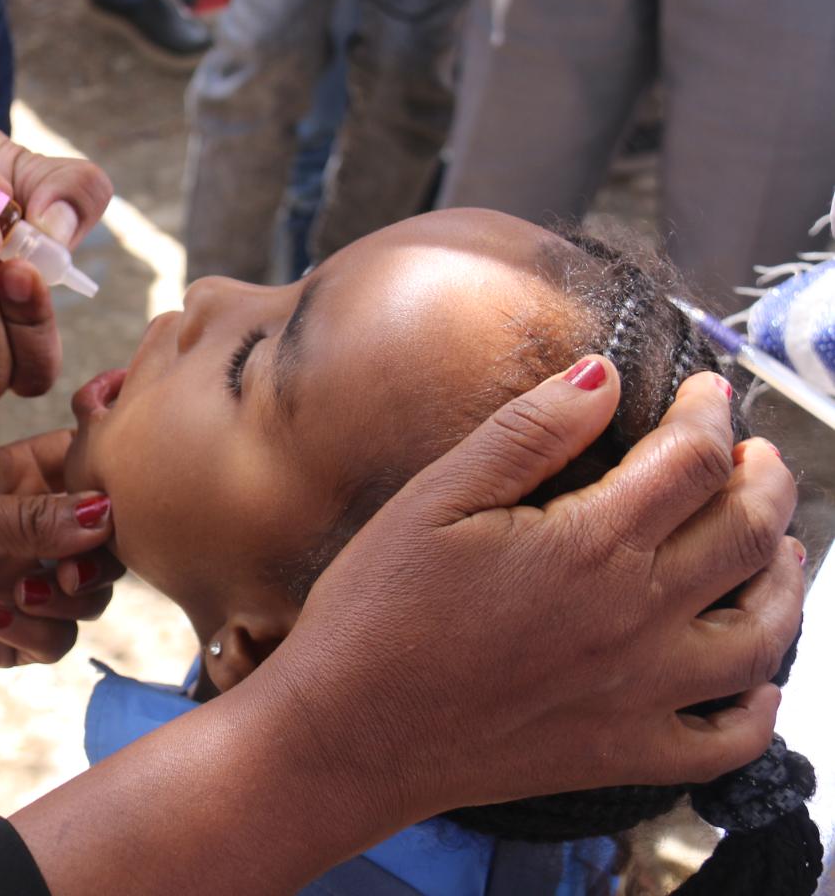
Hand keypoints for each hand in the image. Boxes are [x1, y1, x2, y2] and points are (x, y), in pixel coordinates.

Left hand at [0, 431, 118, 691]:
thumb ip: (30, 519)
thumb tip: (107, 515)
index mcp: (8, 481)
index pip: (83, 466)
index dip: (112, 475)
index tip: (126, 489)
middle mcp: (18, 533)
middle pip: (101, 539)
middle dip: (101, 552)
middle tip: (70, 563)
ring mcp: (11, 587)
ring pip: (87, 594)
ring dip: (72, 596)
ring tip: (25, 591)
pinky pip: (54, 641)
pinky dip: (40, 634)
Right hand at [260, 358, 802, 821]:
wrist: (346, 735)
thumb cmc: (374, 612)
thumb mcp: (433, 499)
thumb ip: (526, 433)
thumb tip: (603, 378)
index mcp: (589, 546)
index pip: (693, 462)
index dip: (711, 416)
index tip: (706, 396)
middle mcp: (636, 619)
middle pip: (747, 535)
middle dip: (764, 481)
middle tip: (754, 457)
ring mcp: (641, 694)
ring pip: (764, 633)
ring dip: (785, 579)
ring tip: (777, 546)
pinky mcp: (624, 753)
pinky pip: (731, 740)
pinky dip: (762, 706)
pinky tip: (756, 676)